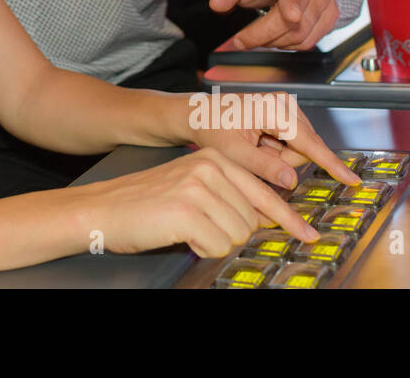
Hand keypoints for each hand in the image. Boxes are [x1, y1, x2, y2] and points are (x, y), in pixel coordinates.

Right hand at [91, 146, 319, 257]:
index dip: (288, 219)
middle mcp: (210, 168)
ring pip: (237, 235)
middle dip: (230, 233)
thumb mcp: (189, 188)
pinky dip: (201, 250)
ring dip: (214, 243)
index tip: (307, 234)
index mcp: (214, 159)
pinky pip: (217, 246)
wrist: (102, 209)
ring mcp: (199, 188)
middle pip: (252, 220)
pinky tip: (179, 236)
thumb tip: (262, 220)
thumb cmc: (143, 204)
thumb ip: (226, 197)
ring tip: (185, 230)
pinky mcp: (187, 210)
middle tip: (198, 230)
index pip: (263, 193)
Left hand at [182, 89, 360, 190]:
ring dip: (278, 157)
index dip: (332, 164)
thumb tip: (292, 181)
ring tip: (253, 148)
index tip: (352, 179)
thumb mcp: (234, 154)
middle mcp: (285, 104)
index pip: (310, 143)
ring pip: (299, 149)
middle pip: (304, 149)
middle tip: (254, 156)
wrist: (200, 115)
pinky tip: (257, 144)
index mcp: (274, 110)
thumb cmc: (212, 129)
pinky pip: (292, 143)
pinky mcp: (285, 114)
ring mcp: (286, 107)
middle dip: (283, 162)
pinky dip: (276, 150)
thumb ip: (264, 168)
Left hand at [209, 0, 339, 50]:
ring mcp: (325, 0)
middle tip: (241, 41)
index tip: (291, 16)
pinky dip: (290, 45)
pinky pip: (310, 41)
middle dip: (262, 35)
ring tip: (259, 36)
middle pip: (292, 20)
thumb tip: (217, 4)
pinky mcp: (331, 16)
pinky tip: (278, 37)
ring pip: (301, 34)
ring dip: (275, 42)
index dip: (291, 2)